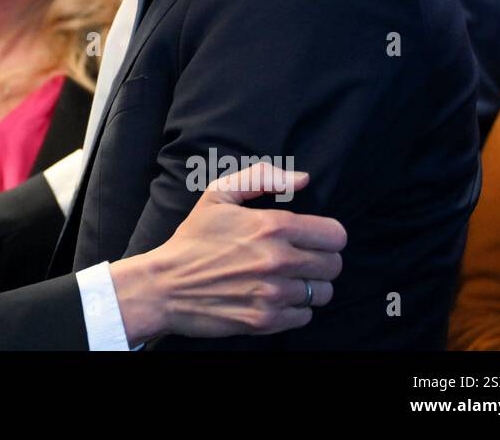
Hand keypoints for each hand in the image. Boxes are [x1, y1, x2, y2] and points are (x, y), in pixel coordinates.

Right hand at [110, 162, 344, 343]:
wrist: (164, 286)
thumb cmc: (192, 239)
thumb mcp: (217, 195)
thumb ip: (261, 178)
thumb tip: (303, 179)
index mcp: (271, 226)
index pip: (335, 235)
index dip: (327, 235)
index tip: (312, 238)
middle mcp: (278, 260)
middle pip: (334, 265)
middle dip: (321, 260)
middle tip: (300, 258)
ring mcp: (273, 294)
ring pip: (323, 293)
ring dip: (309, 285)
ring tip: (287, 278)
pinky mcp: (266, 321)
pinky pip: (305, 316)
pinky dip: (295, 308)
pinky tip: (275, 296)